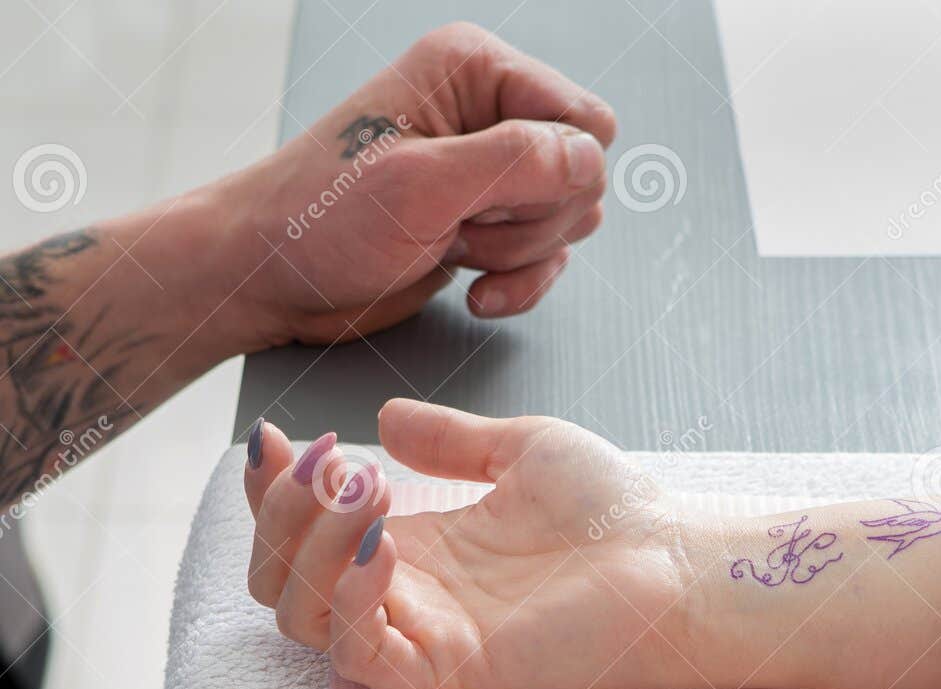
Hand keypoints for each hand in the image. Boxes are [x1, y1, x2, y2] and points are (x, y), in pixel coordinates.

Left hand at [210, 23, 615, 346]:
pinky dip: (518, 284)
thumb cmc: (319, 220)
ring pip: (570, 221)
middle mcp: (489, 114)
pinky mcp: (487, 224)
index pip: (585, 121)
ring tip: (453, 247)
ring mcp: (490, 173)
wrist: (272, 277)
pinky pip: (547, 258)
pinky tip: (472, 288)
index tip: (491, 196)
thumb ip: (515, 162)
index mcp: (474, 72)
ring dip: (520, 255)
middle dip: (531, 220)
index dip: (558, 173)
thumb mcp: (419, 185)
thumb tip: (590, 159)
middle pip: (583, 176)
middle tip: (461, 225)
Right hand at [244, 400, 710, 688]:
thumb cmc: (617, 514)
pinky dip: (348, 596)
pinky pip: (358, 652)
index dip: (270, 489)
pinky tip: (384, 544)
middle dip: (277, 515)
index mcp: (415, 547)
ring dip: (305, 547)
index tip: (279, 437)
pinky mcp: (448, 673)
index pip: (301, 532)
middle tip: (328, 465)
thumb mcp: (521, 451)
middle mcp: (406, 596)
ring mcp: (422, 637)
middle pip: (279, 580)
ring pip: (301, 617)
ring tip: (360, 492)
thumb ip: (449, 439)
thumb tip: (386, 418)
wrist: (676, 560)